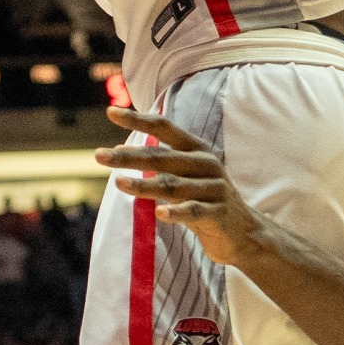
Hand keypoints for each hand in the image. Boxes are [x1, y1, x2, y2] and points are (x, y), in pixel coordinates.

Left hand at [97, 107, 280, 267]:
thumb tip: (119, 149)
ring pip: (173, 185)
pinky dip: (176, 212)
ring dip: (143, 185)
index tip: (110, 112)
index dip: (138, 119)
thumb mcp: (183, 175)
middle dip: (128, 157)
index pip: (164, 127)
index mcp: (196, 149)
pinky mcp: (219, 213)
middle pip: (161, 157)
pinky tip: (159, 214)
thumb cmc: (204, 198)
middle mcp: (206, 163)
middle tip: (99, 156)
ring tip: (118, 183)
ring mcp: (214, 188)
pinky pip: (194, 211)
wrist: (244, 232)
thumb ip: (157, 163)